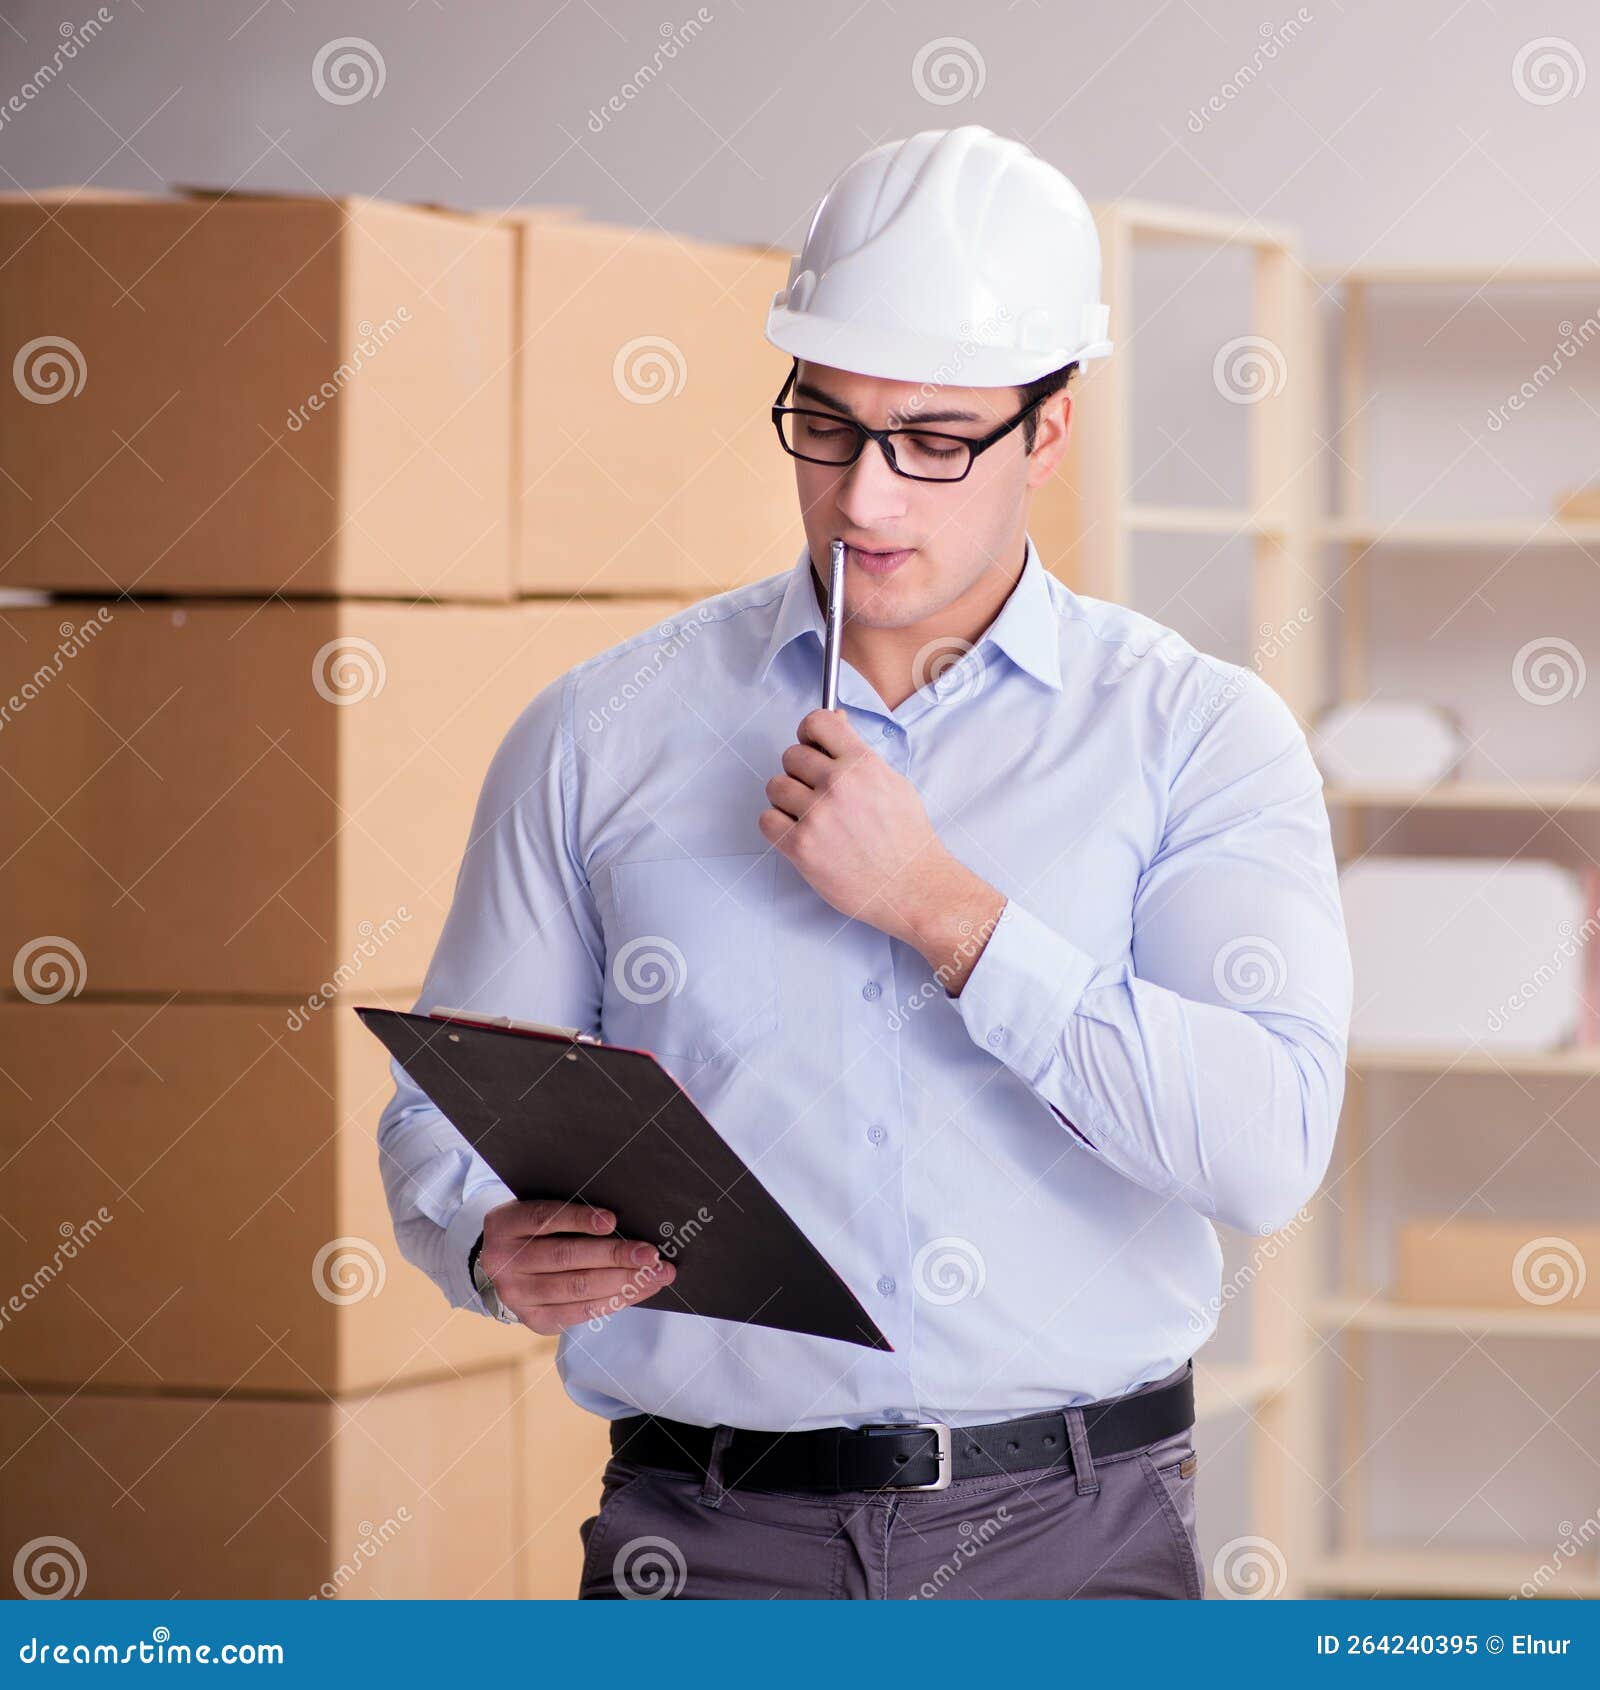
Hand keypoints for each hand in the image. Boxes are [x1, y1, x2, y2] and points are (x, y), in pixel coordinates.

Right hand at [479, 1198, 674, 1334]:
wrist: (498, 1270)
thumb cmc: (532, 1232)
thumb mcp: (535, 1212)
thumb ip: (566, 1213)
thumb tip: (620, 1219)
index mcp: (505, 1225)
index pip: (544, 1218)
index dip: (579, 1219)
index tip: (612, 1220)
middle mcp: (505, 1262)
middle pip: (565, 1257)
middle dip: (614, 1256)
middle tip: (651, 1254)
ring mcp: (517, 1295)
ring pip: (576, 1288)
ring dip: (622, 1282)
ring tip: (655, 1275)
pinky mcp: (534, 1320)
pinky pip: (579, 1313)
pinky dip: (613, 1301)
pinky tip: (637, 1291)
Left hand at [758, 708, 1005, 988]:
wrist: (912, 886)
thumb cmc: (906, 838)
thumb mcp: (892, 782)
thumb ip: (858, 753)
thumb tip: (834, 721)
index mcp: (862, 763)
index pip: (816, 722)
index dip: (809, 733)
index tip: (811, 746)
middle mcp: (837, 784)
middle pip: (790, 756)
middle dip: (801, 772)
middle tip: (818, 793)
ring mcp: (817, 816)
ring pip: (775, 787)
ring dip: (788, 800)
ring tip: (811, 816)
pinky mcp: (801, 846)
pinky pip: (767, 820)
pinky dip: (779, 826)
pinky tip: (800, 833)